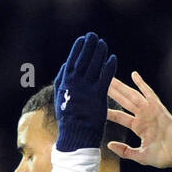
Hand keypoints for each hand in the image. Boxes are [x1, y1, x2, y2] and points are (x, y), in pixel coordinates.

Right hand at [53, 32, 118, 151]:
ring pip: (94, 65)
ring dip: (99, 53)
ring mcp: (87, 88)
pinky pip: (105, 77)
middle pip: (84, 59)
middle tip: (93, 36)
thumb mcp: (59, 97)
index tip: (82, 39)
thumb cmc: (68, 118)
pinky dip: (109, 67)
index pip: (72, 60)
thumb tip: (65, 65)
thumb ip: (61, 81)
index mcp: (65, 82)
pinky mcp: (99, 96)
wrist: (76, 135)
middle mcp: (75, 82)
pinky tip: (113, 58)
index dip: (78, 48)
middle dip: (88, 46)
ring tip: (103, 44)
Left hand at [106, 71, 171, 167]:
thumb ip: (124, 151)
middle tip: (100, 82)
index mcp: (139, 127)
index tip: (98, 105)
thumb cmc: (164, 156)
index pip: (120, 116)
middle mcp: (143, 116)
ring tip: (109, 77)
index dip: (109, 111)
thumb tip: (109, 145)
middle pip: (124, 101)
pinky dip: (142, 84)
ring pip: (132, 95)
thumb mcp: (139, 156)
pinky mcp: (158, 108)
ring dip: (121, 86)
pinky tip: (134, 75)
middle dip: (113, 92)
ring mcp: (150, 111)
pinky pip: (149, 93)